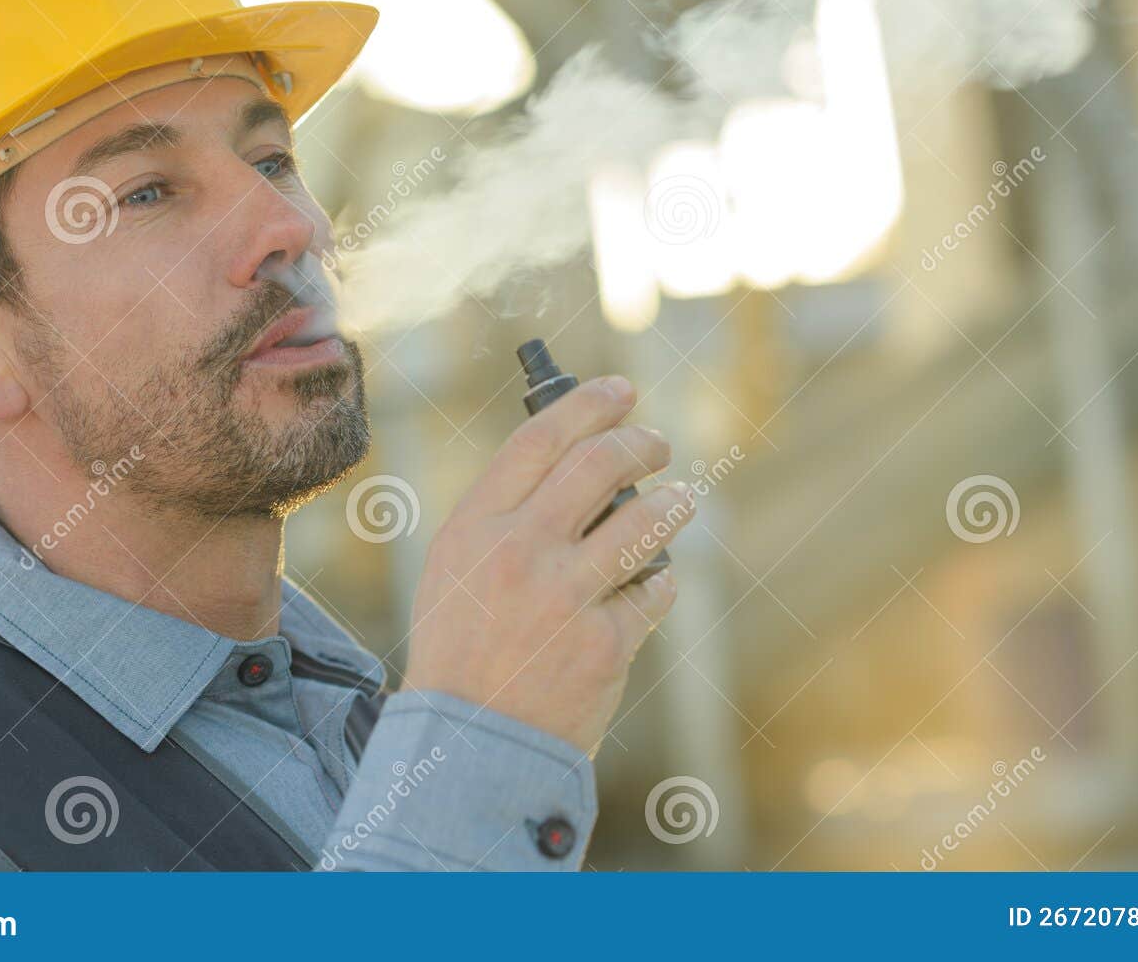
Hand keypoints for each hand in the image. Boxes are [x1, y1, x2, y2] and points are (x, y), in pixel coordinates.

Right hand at [401, 375, 695, 754]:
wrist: (469, 746)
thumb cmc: (463, 651)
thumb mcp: (457, 570)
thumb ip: (505, 516)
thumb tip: (575, 460)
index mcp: (476, 528)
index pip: (539, 439)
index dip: (587, 404)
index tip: (619, 391)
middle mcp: (520, 553)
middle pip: (600, 463)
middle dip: (642, 442)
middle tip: (658, 443)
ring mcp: (565, 598)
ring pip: (646, 520)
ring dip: (673, 502)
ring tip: (681, 500)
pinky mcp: (605, 643)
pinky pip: (655, 589)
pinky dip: (658, 582)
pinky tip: (650, 586)